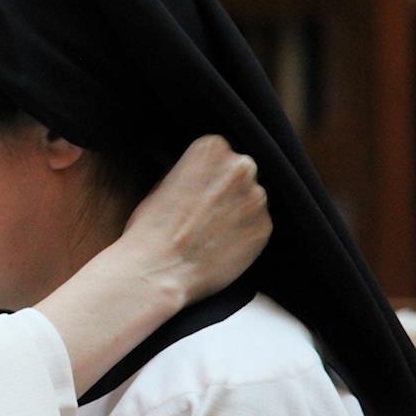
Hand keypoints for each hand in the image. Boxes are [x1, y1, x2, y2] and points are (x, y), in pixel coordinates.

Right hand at [121, 135, 271, 304]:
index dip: (205, 172)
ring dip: (236, 211)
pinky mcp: (264, 227)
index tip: (195, 188)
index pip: (218, 151)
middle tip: (203, 211)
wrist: (159, 268)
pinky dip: (243, 234)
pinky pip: (257, 225)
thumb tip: (204, 176)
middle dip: (225, 188)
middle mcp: (241, 166)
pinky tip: (219, 245)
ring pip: (250, 199)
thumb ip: (192, 171)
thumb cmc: (151, 227)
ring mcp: (256, 197)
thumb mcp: (162, 182)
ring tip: (209, 231)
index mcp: (212, 147)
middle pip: (239, 172)